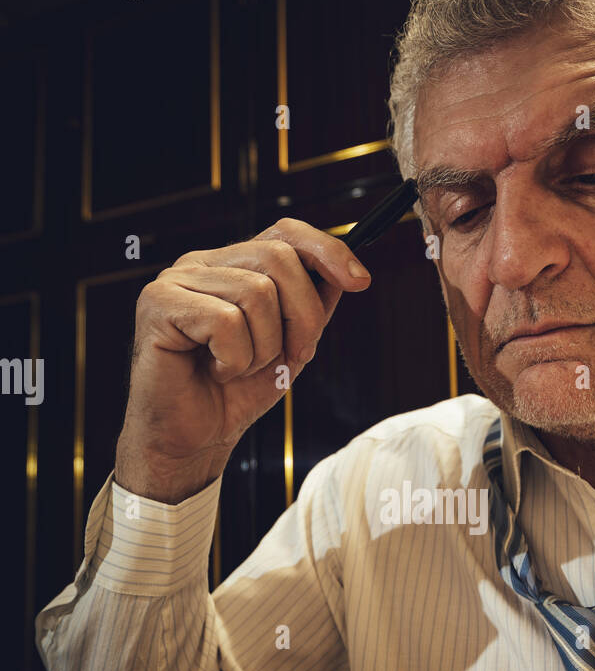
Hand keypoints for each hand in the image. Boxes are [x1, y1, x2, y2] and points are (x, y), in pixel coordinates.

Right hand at [115, 219, 371, 501]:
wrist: (195, 438)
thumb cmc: (235, 393)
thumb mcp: (290, 345)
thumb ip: (313, 306)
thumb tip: (347, 273)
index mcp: (232, 265)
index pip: (285, 232)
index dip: (327, 250)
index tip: (360, 282)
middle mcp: (202, 262)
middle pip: (278, 258)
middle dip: (302, 315)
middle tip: (289, 356)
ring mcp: (176, 280)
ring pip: (256, 293)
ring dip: (263, 347)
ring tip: (238, 367)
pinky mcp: (157, 304)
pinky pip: (225, 321)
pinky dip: (234, 360)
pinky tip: (217, 371)